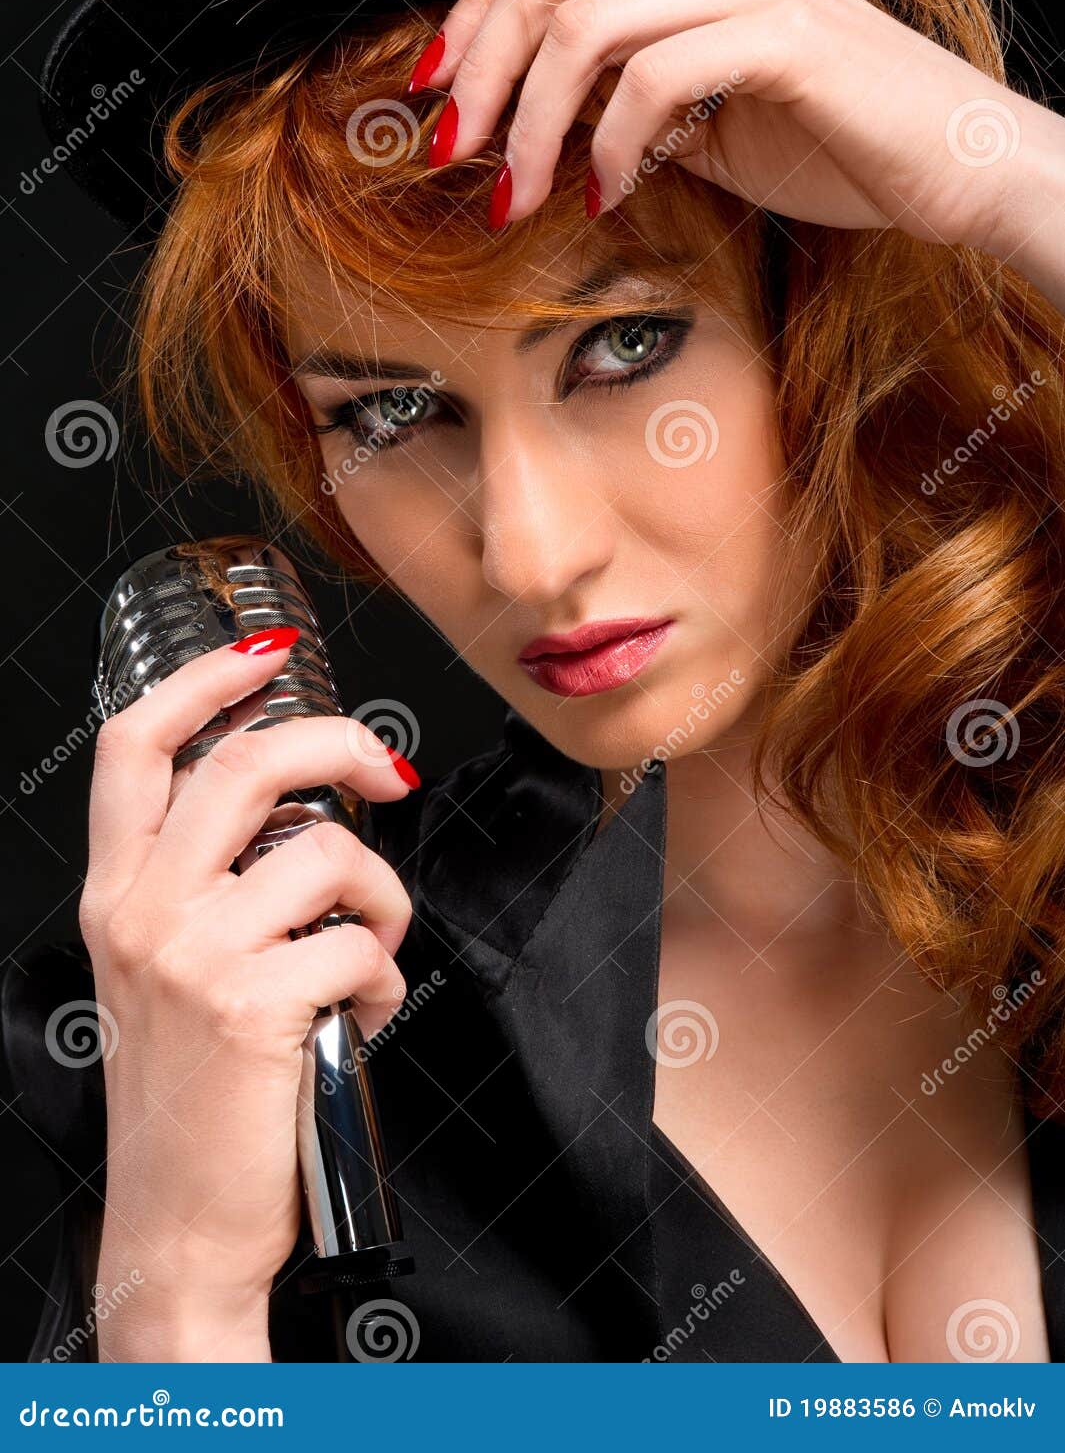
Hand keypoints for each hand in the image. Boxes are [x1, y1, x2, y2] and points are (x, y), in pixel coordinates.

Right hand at [80, 638, 414, 1358]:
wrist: (177, 1227)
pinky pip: (361, 944)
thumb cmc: (186, 1097)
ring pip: (328, 853)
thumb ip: (205, 889)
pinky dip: (385, 976)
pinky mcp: (254, 1004)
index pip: (137, 747)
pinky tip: (363, 1013)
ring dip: (383, 895)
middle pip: (247, 763)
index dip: (202, 679)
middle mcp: (143, 910)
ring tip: (376, 944)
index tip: (265, 652)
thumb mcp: (163, 973)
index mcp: (115, 893)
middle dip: (337, 742)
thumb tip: (307, 818)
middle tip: (386, 768)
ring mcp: (195, 953)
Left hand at [419, 0, 1064, 297]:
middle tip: (453, 151)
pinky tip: (610, 197)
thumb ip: (632, 104)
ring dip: (529, 121)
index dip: (477, 9)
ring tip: (515, 196)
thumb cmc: (840, 147)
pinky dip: (613, 145)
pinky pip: (657, 76)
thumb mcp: (710, 123)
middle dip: (481, 66)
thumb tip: (540, 129)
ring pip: (588, 22)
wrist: (957, 167)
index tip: (434, 90)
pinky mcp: (784, 41)